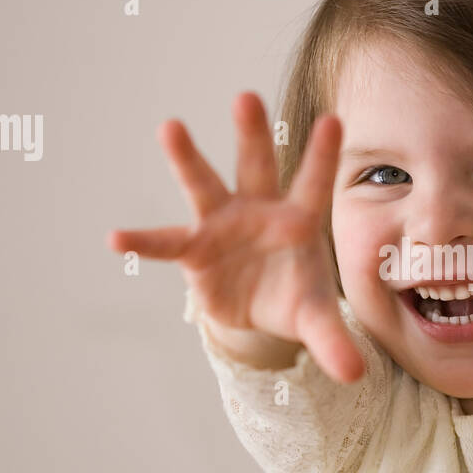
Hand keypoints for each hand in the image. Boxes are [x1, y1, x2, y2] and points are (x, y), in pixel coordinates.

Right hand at [106, 93, 364, 383]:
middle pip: (257, 167)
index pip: (314, 183)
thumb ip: (334, 342)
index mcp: (298, 218)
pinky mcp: (194, 249)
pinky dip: (143, 242)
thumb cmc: (294, 296)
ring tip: (171, 126)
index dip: (322, 155)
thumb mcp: (316, 319)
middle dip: (252, 135)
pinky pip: (166, 242)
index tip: (335, 119)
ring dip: (189, 159)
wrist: (259, 309)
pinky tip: (117, 239)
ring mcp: (222, 224)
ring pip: (206, 185)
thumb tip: (355, 375)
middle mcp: (258, 210)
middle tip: (248, 97)